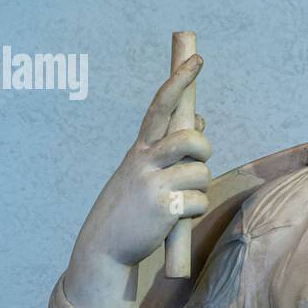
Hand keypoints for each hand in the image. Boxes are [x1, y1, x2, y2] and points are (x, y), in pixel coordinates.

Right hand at [64, 55, 210, 307]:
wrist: (104, 247)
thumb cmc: (130, 205)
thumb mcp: (142, 171)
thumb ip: (168, 146)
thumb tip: (199, 120)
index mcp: (139, 149)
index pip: (160, 107)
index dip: (179, 82)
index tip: (198, 61)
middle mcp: (143, 162)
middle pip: (189, 140)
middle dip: (203, 148)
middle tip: (199, 160)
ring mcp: (152, 184)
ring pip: (201, 174)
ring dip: (200, 187)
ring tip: (179, 199)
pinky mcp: (163, 208)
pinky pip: (199, 201)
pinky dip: (195, 210)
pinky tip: (176, 218)